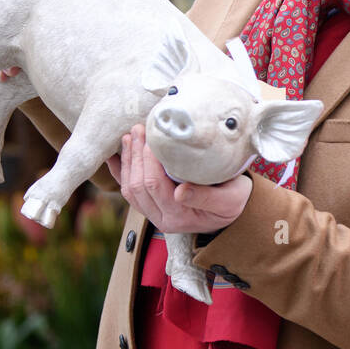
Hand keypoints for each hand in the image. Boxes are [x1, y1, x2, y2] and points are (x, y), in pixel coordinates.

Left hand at [118, 124, 251, 233]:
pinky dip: (119, 171)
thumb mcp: (230, 199)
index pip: (155, 186)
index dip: (149, 160)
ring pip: (129, 188)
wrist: (234, 211)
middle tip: (139, 129)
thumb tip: (180, 193)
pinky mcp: (150, 207)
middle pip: (138, 186)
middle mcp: (162, 219)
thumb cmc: (234, 200)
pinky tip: (115, 155)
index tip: (154, 136)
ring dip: (127, 160)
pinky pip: (128, 190)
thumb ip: (206, 197)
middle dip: (136, 155)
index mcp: (179, 217)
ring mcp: (153, 214)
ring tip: (130, 136)